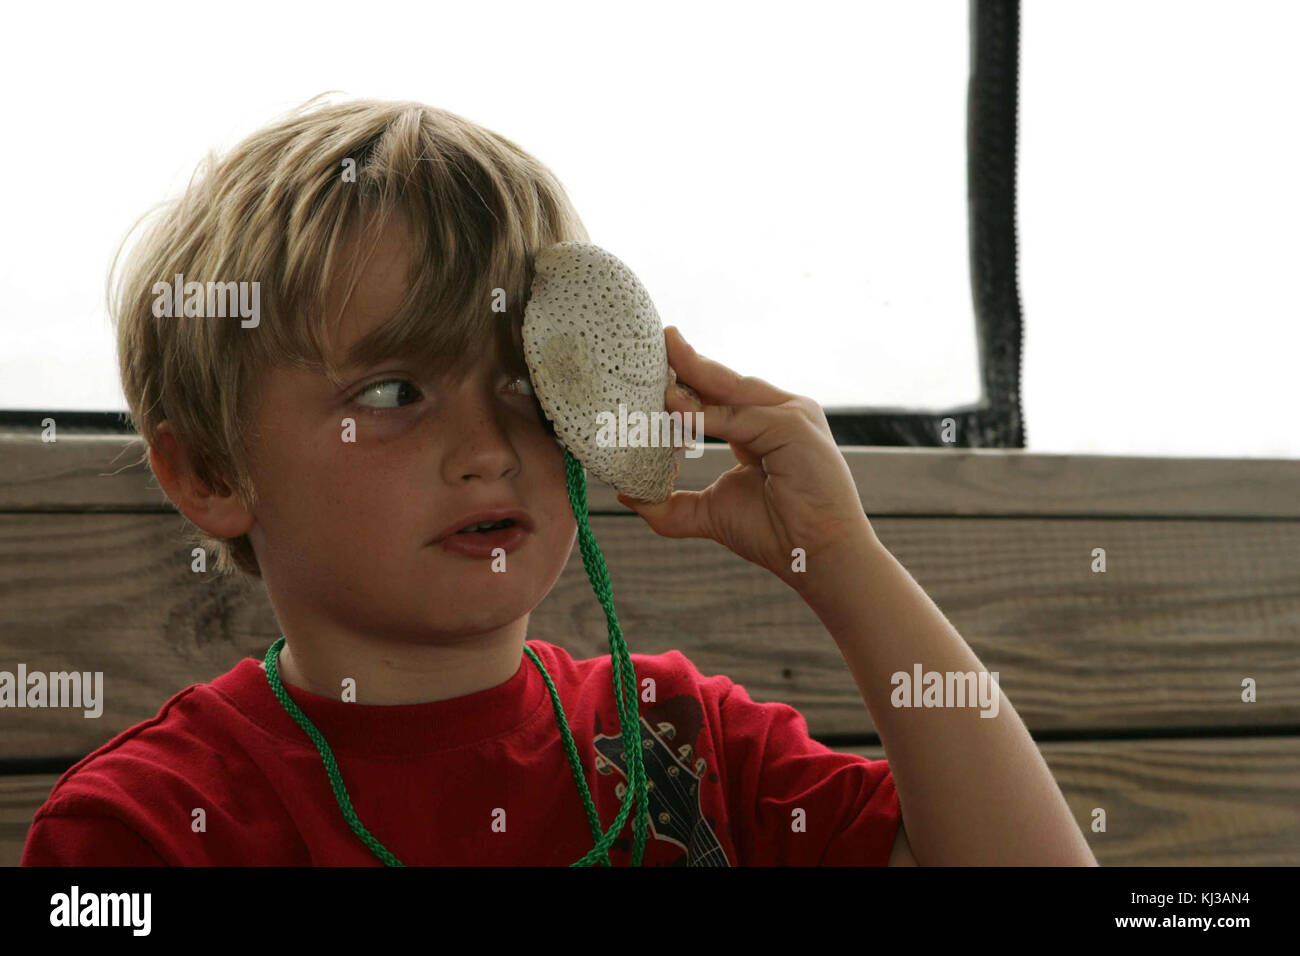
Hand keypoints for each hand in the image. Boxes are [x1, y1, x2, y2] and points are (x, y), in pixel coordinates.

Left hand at [616, 326, 877, 595]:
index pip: (719, 395)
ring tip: (656, 377)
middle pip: (725, 382)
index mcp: (762, 427)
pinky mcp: (796, 425)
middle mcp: (779, 413)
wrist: (816, 558)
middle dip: (689, 363)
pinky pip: (742, 416)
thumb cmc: (774, 534)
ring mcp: (791, 415)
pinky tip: (678, 413)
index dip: (687, 381)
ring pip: (732, 391)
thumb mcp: (712, 512)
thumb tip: (628, 494)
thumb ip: (672, 504)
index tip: (653, 368)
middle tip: (657, 342)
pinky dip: (708, 416)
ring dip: (693, 382)